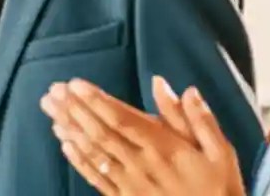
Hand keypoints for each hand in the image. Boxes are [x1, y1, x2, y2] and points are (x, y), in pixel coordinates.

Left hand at [40, 77, 244, 195]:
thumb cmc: (220, 188)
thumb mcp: (219, 151)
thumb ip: (196, 118)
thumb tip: (166, 84)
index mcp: (164, 148)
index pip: (122, 120)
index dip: (96, 101)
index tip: (74, 84)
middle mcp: (142, 164)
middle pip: (101, 133)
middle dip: (74, 110)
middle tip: (53, 90)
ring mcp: (131, 184)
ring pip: (94, 153)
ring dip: (70, 129)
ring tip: (50, 109)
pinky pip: (97, 178)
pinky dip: (78, 160)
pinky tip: (64, 143)